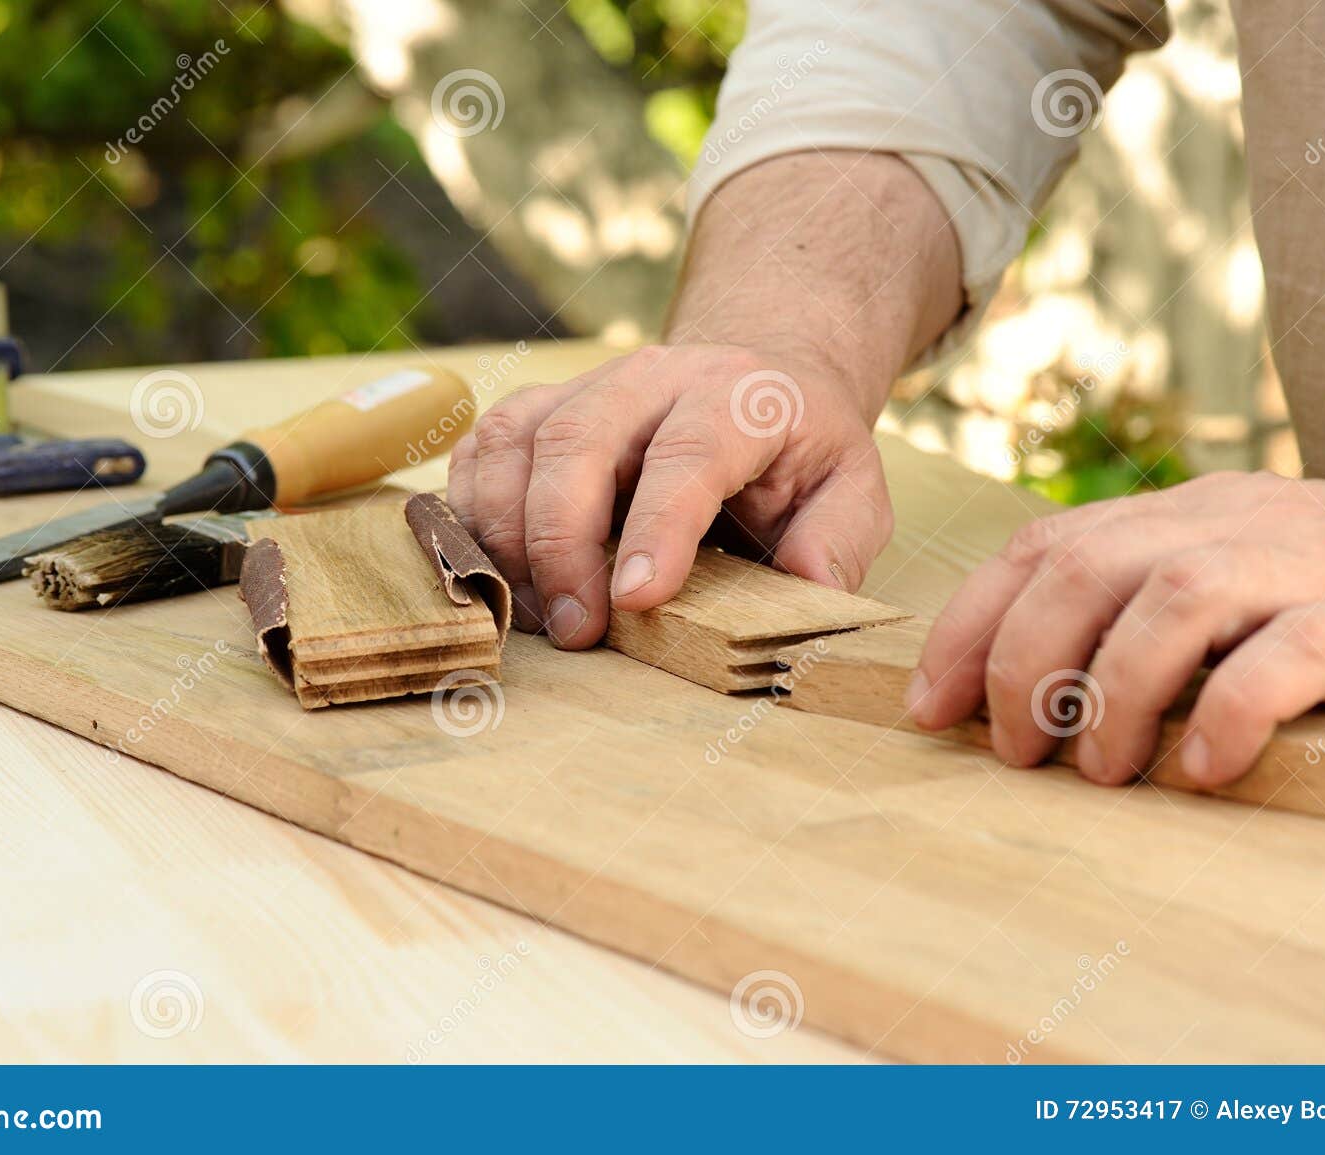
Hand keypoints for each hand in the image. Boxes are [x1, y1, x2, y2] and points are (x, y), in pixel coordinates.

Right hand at [446, 343, 892, 647]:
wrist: (751, 377)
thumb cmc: (796, 451)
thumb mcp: (850, 488)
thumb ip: (838, 538)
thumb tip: (809, 591)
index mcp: (736, 394)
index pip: (688, 452)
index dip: (658, 526)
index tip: (637, 600)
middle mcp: (650, 377)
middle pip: (579, 440)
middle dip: (563, 542)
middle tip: (576, 631)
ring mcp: (582, 387)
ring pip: (515, 442)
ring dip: (508, 537)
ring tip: (537, 618)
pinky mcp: (535, 410)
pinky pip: (479, 452)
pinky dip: (473, 517)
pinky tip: (499, 579)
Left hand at [907, 472, 1324, 786]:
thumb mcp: (1225, 583)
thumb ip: (1133, 607)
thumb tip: (1010, 685)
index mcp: (1182, 513)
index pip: (1045, 547)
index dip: (972, 625)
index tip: (930, 703)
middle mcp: (1232, 521)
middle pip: (1088, 568)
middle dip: (1025, 664)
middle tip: (1014, 751)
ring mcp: (1305, 561)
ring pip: (1173, 601)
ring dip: (1112, 694)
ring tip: (1099, 772)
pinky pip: (1282, 659)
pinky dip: (1226, 715)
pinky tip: (1203, 770)